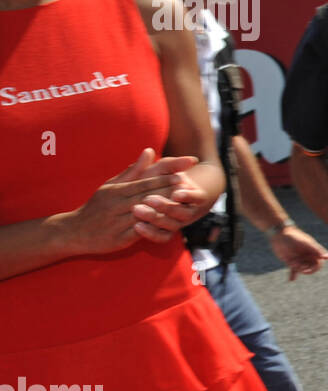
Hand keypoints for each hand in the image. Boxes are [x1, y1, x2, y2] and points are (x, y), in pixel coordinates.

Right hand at [66, 148, 194, 253]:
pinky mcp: (119, 239)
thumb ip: (133, 171)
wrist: (74, 232)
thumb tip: (150, 151)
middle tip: (190, 186)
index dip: (164, 177)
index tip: (182, 172)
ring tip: (182, 205)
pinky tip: (167, 226)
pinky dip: (152, 228)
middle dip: (168, 191)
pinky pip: (138, 233)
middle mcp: (117, 205)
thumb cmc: (97, 206)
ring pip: (143, 214)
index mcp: (116, 191)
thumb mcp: (112, 186)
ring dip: (163, 209)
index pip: (144, 182)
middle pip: (146, 196)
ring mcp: (118, 222)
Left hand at [130, 165, 212, 242]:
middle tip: (149, 199)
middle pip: (182, 213)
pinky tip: (137, 225)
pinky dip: (151, 233)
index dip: (187, 196)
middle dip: (166, 207)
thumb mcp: (165, 169)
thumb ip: (173, 163)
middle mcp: (188, 211)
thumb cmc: (163, 178)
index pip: (195, 198)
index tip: (176, 193)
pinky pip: (162, 237)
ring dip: (156, 218)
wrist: (157, 196)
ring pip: (172, 226)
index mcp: (193, 195)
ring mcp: (177, 223)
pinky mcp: (165, 233)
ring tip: (137, 210)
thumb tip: (181, 157)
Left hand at [270, 225, 327, 280]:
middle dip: (307, 270)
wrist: (279, 234)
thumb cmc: (294, 237)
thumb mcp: (306, 244)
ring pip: (302, 269)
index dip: (316, 267)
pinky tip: (291, 280)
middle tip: (301, 269)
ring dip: (298, 269)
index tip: (309, 269)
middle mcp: (307, 256)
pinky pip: (293, 270)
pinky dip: (292, 275)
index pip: (319, 263)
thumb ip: (317, 250)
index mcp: (313, 251)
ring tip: (292, 262)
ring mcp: (299, 259)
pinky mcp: (291, 261)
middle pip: (311, 267)